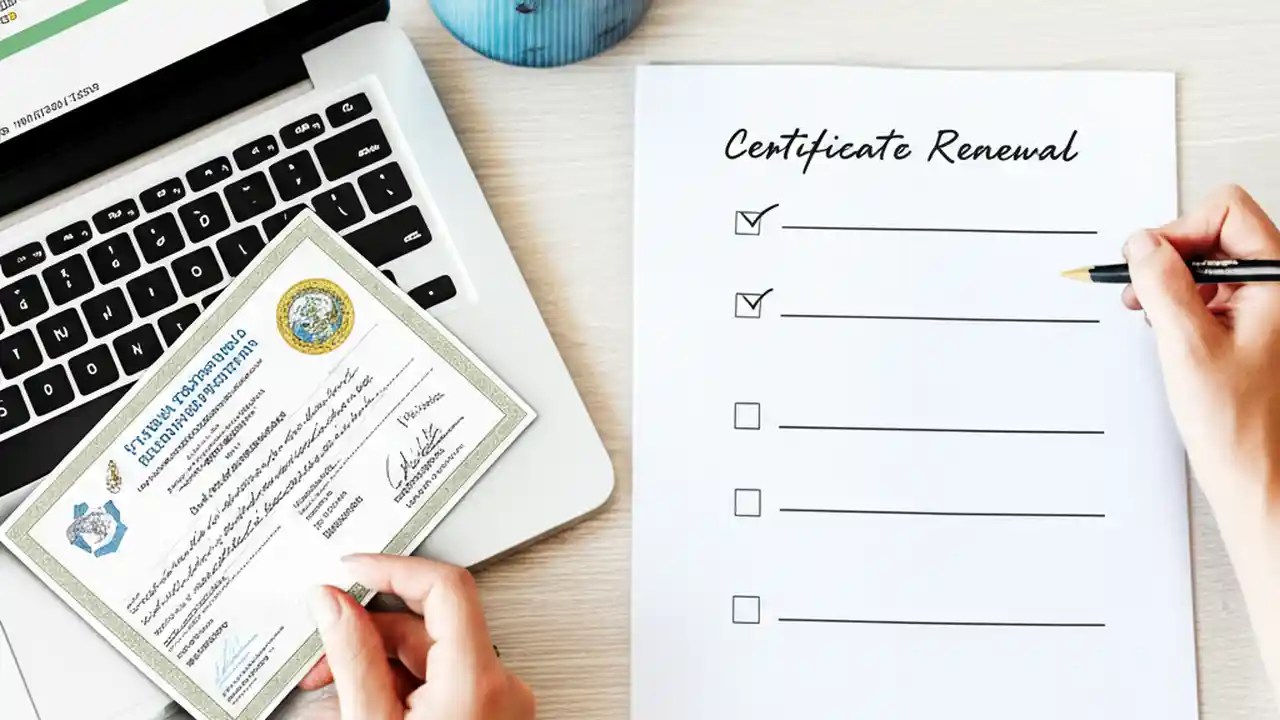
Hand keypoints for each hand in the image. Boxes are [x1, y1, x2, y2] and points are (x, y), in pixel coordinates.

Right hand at [301, 555, 534, 719]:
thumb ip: (352, 659)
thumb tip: (332, 603)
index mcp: (478, 681)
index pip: (444, 585)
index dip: (393, 569)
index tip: (354, 569)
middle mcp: (502, 686)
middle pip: (430, 623)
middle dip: (370, 630)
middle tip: (324, 648)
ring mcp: (501, 703)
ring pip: (433, 655)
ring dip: (380, 663)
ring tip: (336, 690)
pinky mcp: (492, 716)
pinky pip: (444, 681)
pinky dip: (404, 686)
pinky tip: (368, 704)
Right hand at [1122, 185, 1279, 503]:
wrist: (1262, 476)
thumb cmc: (1242, 427)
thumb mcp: (1188, 346)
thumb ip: (1162, 285)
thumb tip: (1142, 245)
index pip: (1227, 212)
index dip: (1179, 231)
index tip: (1148, 263)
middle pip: (1219, 231)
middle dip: (1171, 255)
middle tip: (1140, 288)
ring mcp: (1271, 307)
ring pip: (1212, 261)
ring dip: (1172, 280)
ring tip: (1149, 311)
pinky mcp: (1256, 326)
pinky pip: (1214, 291)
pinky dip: (1183, 302)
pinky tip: (1168, 328)